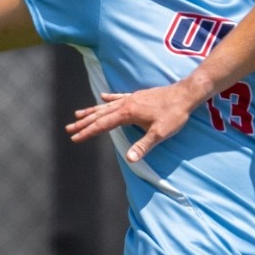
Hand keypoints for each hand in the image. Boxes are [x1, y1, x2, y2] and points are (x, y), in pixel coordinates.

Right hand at [67, 86, 198, 161]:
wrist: (186, 94)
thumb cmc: (174, 114)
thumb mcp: (160, 133)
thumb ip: (144, 146)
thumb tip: (129, 159)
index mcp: (128, 113)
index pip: (103, 124)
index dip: (88, 132)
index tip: (75, 138)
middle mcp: (126, 104)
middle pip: (100, 114)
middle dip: (84, 123)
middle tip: (68, 129)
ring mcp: (131, 98)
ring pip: (106, 106)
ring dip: (92, 111)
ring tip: (78, 115)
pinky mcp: (138, 96)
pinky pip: (118, 98)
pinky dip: (108, 99)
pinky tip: (102, 98)